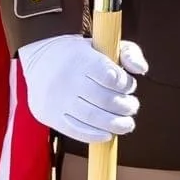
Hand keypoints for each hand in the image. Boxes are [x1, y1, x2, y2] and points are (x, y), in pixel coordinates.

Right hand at [18, 34, 147, 143]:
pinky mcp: (50, 115)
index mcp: (80, 57)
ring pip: (92, 117)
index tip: (129, 85)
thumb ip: (128, 53)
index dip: (126, 84)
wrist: (38, 61)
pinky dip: (95, 135)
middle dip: (125, 106)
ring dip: (116, 124)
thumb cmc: (79, 54)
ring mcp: (56, 98)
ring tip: (127, 124)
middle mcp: (67, 78)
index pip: (110, 77)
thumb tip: (141, 69)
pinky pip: (75, 130)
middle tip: (133, 106)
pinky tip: (107, 134)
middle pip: (104, 99)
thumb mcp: (103, 44)